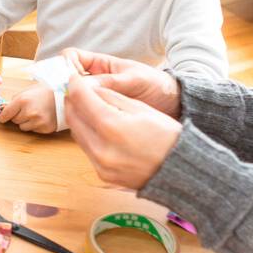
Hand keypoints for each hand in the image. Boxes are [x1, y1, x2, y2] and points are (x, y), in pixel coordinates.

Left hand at [0, 85, 57, 133]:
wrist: (65, 97)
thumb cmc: (45, 91)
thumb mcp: (29, 90)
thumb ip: (16, 98)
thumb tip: (5, 108)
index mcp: (23, 100)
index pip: (5, 114)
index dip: (2, 116)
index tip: (1, 118)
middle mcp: (29, 112)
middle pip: (14, 120)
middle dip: (17, 116)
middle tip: (26, 110)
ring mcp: (37, 121)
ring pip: (22, 127)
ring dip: (26, 122)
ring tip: (35, 113)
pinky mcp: (44, 128)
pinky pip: (33, 130)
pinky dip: (35, 125)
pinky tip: (42, 117)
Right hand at [61, 49, 180, 118]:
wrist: (172, 104)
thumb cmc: (156, 85)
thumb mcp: (135, 80)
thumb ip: (112, 81)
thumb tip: (84, 85)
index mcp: (100, 64)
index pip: (71, 57)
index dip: (65, 64)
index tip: (68, 78)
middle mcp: (94, 80)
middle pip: (67, 79)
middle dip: (63, 87)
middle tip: (65, 99)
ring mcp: (96, 97)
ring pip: (72, 98)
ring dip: (70, 103)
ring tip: (72, 113)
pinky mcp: (100, 113)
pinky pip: (83, 113)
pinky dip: (79, 117)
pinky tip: (83, 123)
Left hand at [64, 77, 182, 189]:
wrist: (180, 170)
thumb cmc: (166, 135)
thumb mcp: (140, 109)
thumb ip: (111, 98)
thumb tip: (90, 89)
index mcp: (112, 126)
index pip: (81, 99)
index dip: (75, 85)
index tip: (73, 78)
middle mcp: (101, 148)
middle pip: (72, 118)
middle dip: (72, 102)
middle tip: (76, 92)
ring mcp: (100, 164)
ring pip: (77, 135)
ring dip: (78, 119)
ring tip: (86, 108)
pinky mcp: (102, 174)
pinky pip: (87, 150)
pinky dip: (87, 136)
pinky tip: (96, 128)